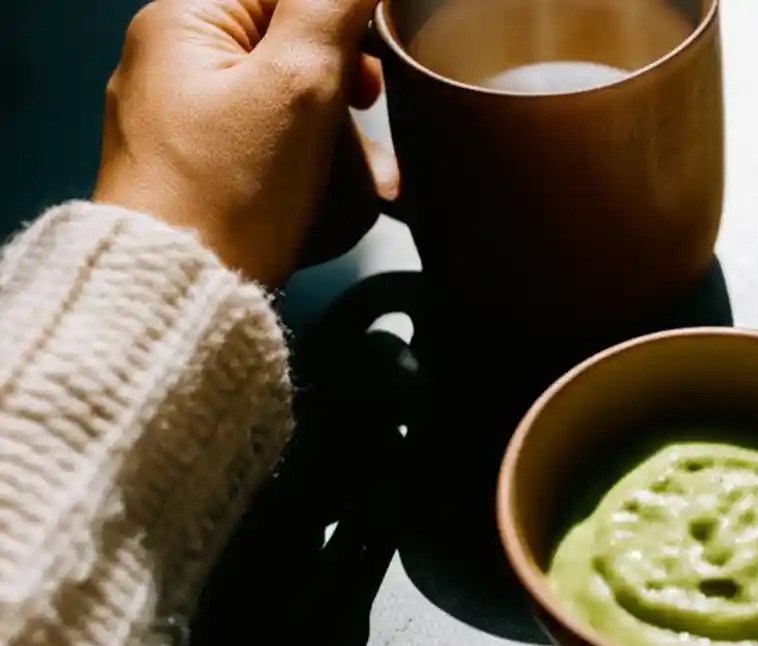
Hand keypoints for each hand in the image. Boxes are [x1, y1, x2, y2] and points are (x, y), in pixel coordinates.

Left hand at [94, 0, 398, 286]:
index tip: (370, 77)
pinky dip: (310, 176)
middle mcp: (174, 63)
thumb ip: (334, 5)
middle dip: (347, 103)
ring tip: (371, 192)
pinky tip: (333, 210)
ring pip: (289, 109)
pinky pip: (271, 154)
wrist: (173, 295)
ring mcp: (182, 122)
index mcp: (184, 21)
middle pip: (293, 53)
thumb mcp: (298, 81)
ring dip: (341, 149)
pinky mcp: (197, 174)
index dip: (343, 27)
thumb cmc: (230, 189)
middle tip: (373, 137)